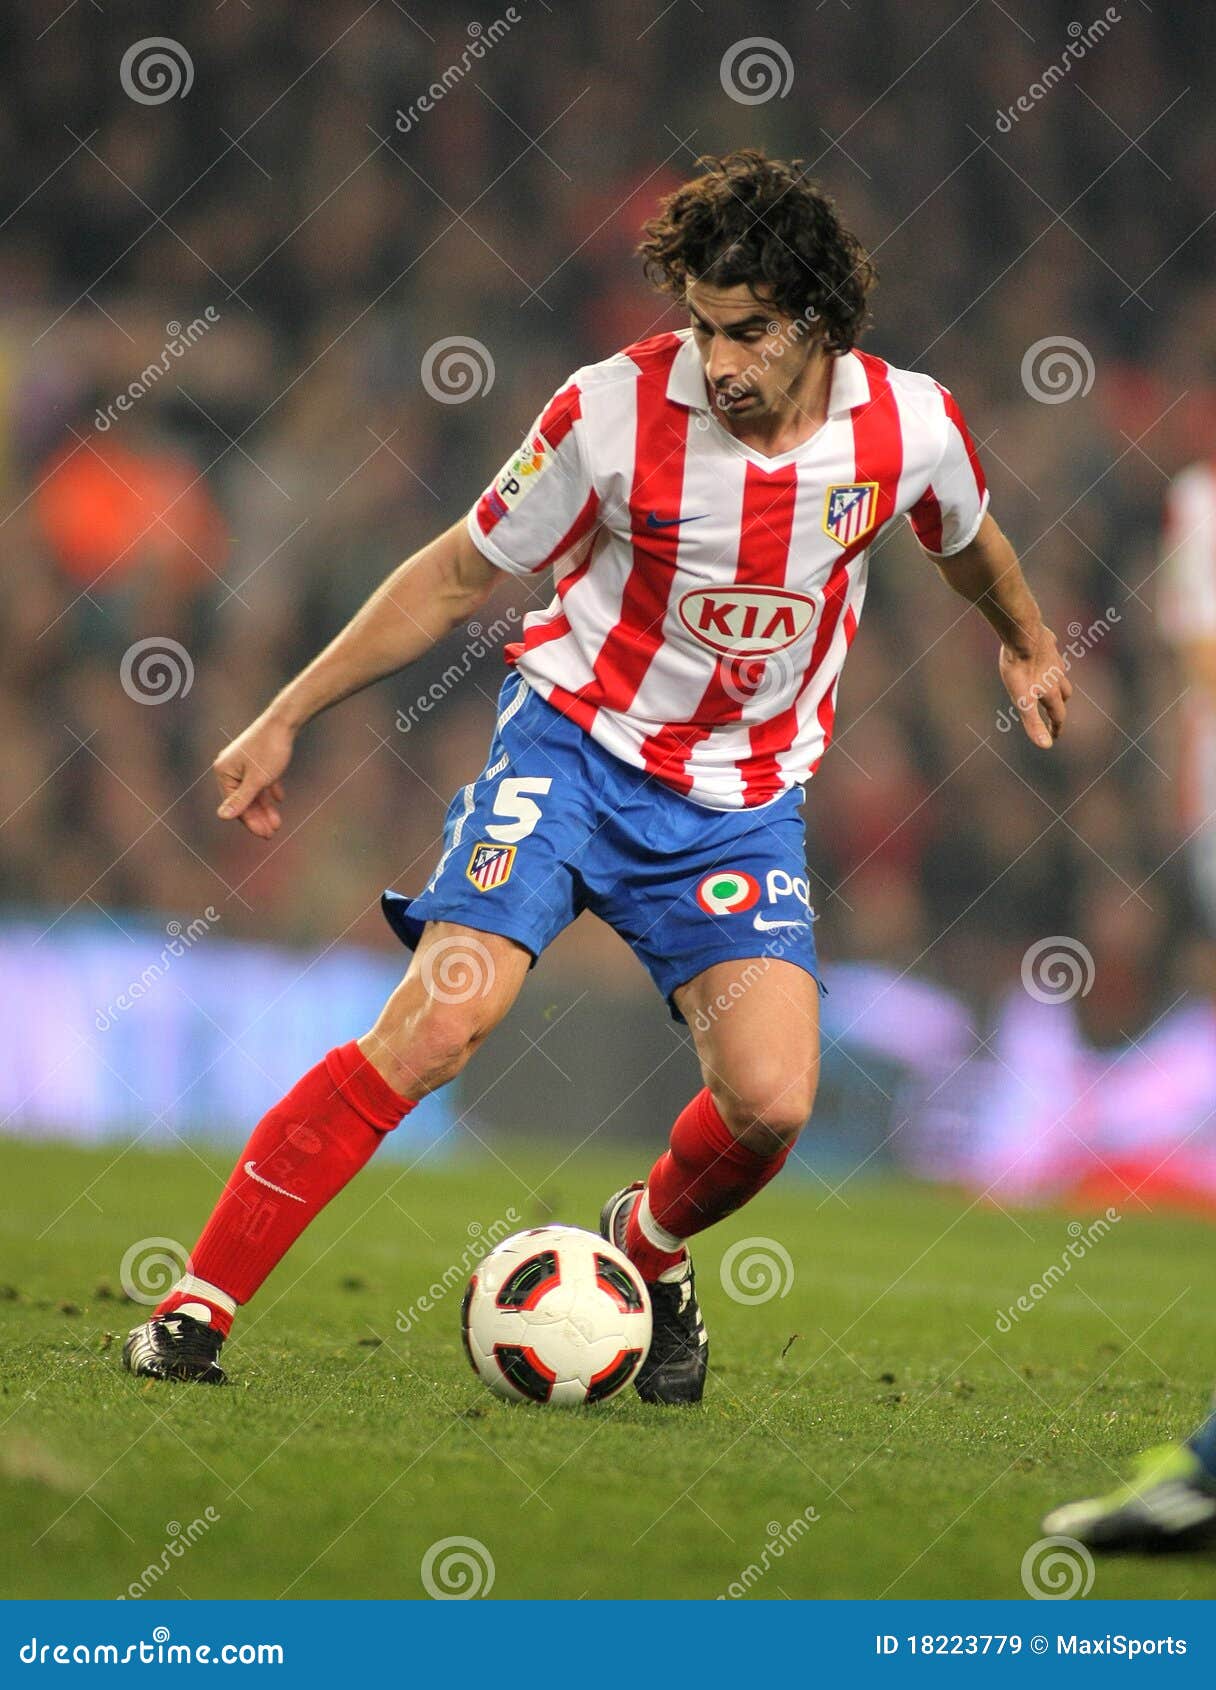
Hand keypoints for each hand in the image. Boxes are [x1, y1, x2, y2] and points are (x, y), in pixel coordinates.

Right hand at [212, 712, 293, 837]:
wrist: (284, 721)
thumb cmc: (270, 750)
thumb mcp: (257, 780)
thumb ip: (241, 800)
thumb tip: (222, 817)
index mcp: (224, 772)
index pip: (236, 804)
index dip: (251, 821)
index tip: (266, 835)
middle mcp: (230, 767)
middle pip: (244, 799)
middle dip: (259, 816)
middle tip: (273, 833)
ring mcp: (243, 762)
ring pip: (253, 790)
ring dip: (265, 807)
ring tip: (277, 823)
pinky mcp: (256, 757)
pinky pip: (261, 779)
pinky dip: (270, 790)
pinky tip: (279, 798)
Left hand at [999, 628, 1070, 748]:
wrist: (1022, 632)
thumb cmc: (1019, 667)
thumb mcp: (1023, 699)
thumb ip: (1033, 722)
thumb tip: (1046, 746)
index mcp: (1051, 691)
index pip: (1058, 714)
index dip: (1056, 728)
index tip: (1053, 737)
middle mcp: (1056, 675)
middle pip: (1065, 693)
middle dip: (1060, 704)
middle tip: (1052, 711)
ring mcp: (1053, 656)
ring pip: (1060, 671)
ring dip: (1057, 680)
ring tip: (1048, 683)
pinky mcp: (1047, 640)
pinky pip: (1053, 649)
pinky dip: (1050, 655)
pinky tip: (1044, 652)